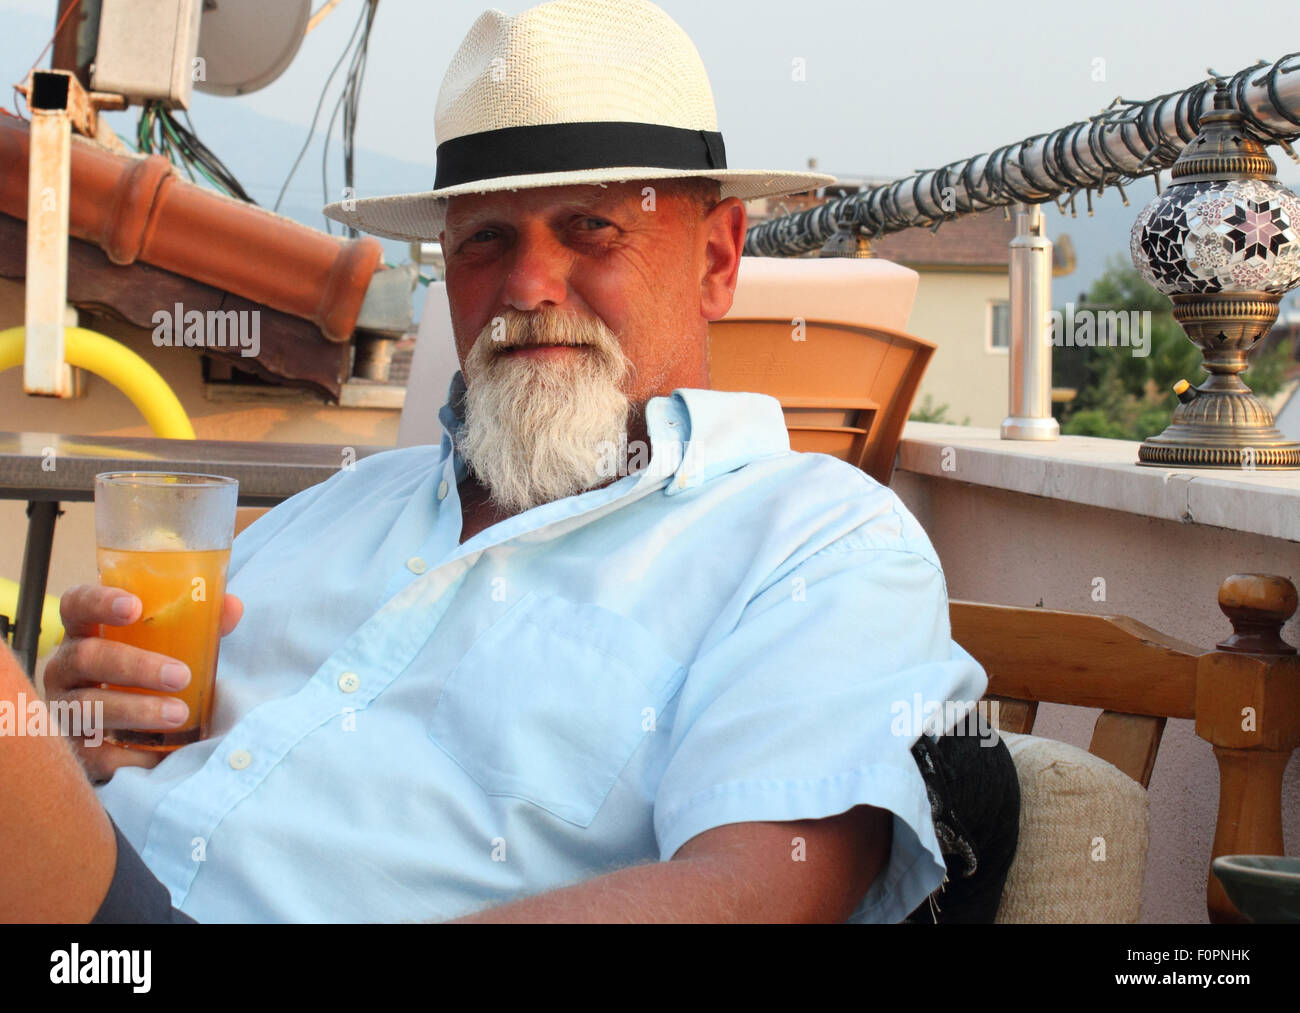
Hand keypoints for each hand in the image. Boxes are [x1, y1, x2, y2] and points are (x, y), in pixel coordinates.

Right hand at [43, 585, 242, 782]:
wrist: (127, 730)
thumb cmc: (147, 673)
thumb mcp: (169, 645)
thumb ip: (199, 623)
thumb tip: (233, 607)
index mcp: (86, 631)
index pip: (77, 605)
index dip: (99, 602)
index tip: (134, 607)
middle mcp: (65, 667)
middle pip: (87, 657)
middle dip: (136, 666)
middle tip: (181, 676)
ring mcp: (63, 707)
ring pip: (88, 706)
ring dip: (136, 710)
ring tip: (179, 714)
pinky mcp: (73, 747)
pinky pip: (94, 752)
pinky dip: (129, 754)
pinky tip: (158, 753)